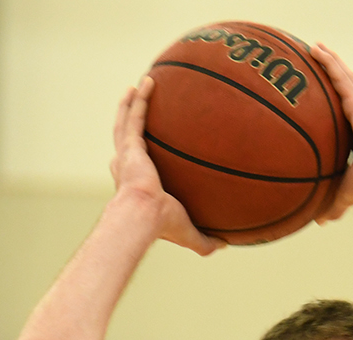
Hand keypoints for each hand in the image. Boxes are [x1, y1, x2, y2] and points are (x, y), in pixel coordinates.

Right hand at [110, 77, 223, 254]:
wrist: (143, 216)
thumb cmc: (162, 226)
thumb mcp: (188, 234)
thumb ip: (205, 241)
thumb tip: (227, 245)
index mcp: (135, 184)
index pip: (130, 168)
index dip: (132, 157)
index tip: (139, 148)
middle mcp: (127, 166)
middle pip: (125, 138)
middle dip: (128, 122)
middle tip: (135, 108)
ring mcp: (126, 153)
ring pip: (126, 122)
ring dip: (131, 103)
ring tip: (138, 85)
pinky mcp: (130, 145)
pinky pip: (135, 115)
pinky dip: (140, 98)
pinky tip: (149, 81)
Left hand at [310, 43, 352, 223]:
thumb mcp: (346, 192)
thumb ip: (334, 203)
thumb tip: (319, 221)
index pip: (343, 113)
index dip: (334, 101)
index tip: (322, 94)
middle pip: (342, 89)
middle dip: (331, 73)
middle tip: (316, 58)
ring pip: (342, 78)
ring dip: (329, 61)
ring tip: (315, 46)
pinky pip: (340, 78)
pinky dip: (329, 63)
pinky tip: (317, 49)